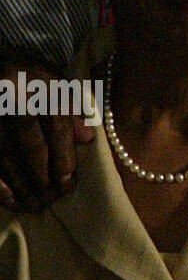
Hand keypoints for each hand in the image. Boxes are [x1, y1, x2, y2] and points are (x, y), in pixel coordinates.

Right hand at [0, 58, 93, 211]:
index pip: (55, 125)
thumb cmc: (28, 73)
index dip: (63, 156)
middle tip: (52, 199)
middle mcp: (13, 98)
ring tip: (35, 206)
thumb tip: (87, 140)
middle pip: (30, 144)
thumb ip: (71, 108)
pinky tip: (9, 200)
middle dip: (42, 175)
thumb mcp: (55, 80)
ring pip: (4, 156)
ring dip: (20, 185)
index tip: (68, 183)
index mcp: (39, 82)